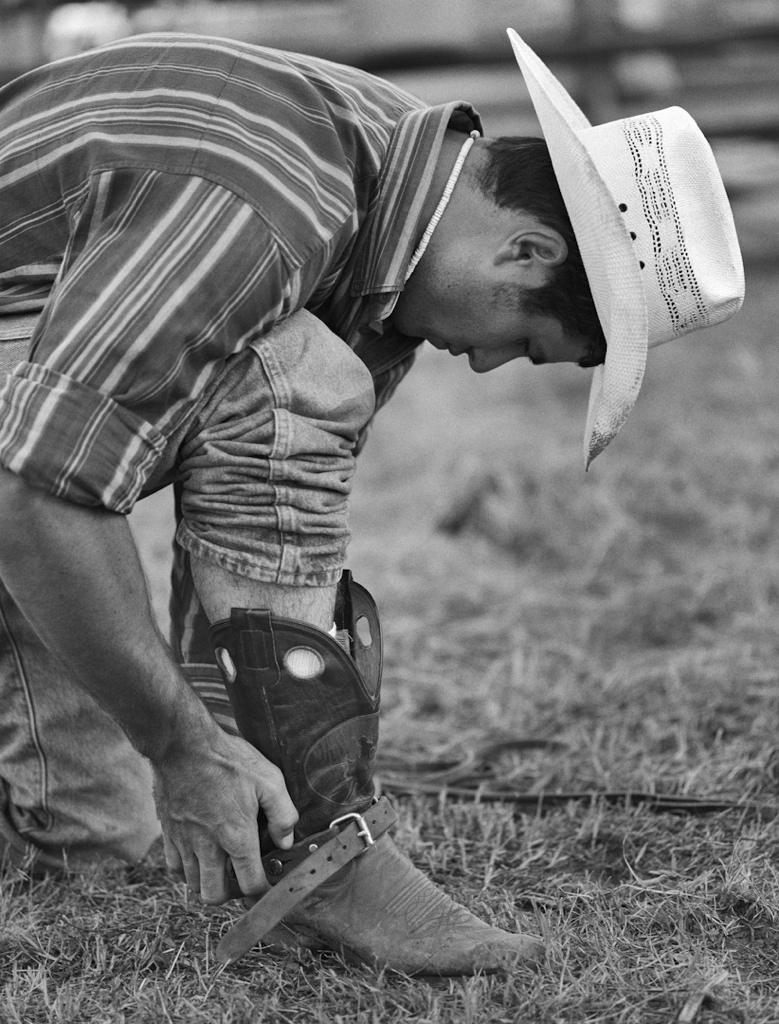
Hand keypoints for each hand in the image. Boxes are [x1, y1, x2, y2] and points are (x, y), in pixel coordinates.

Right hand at [151, 724, 297, 903]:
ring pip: (192, 884)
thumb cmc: (228, 759)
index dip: (263, 892)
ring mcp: (183, 841)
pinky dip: (187, 868)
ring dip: (208, 880)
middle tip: (241, 876)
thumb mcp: (269, 779)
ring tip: (222, 863)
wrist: (182, 743)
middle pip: (214, 895)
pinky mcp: (167, 832)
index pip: (250, 885)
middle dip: (231, 894)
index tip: (268, 885)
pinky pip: (174, 867)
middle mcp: (207, 846)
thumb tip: (286, 842)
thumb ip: (283, 815)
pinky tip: (199, 851)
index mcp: (236, 836)